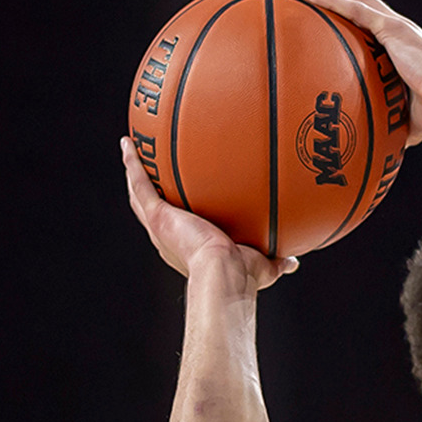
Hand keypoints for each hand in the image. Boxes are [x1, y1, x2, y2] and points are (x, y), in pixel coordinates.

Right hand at [121, 137, 294, 288]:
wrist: (226, 275)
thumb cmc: (243, 278)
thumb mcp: (262, 266)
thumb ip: (276, 260)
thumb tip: (293, 261)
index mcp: (187, 247)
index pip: (177, 226)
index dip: (174, 212)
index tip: (176, 200)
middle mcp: (168, 236)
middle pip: (151, 206)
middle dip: (148, 187)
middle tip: (146, 168)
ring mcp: (160, 226)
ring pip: (139, 193)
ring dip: (134, 170)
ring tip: (130, 148)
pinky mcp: (158, 215)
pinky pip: (140, 183)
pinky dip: (132, 163)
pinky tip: (128, 143)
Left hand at [301, 0, 421, 146]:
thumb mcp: (410, 119)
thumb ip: (395, 124)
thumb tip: (388, 145)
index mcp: (403, 45)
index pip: (373, 22)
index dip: (354, 12)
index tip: (336, 9)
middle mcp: (399, 30)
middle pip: (362, 1)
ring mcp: (395, 26)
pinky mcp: (392, 28)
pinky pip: (356, 8)